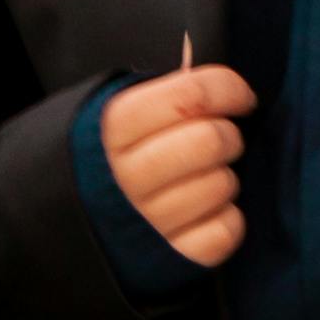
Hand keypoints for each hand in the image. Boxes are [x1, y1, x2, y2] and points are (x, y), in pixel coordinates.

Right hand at [102, 56, 255, 267]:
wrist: (78, 226)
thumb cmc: (118, 158)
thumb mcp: (125, 116)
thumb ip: (167, 92)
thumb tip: (205, 61)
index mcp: (114, 128)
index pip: (189, 95)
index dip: (228, 89)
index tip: (241, 98)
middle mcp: (126, 176)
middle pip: (211, 140)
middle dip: (227, 136)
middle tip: (219, 142)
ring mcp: (148, 222)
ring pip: (222, 185)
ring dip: (224, 180)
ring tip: (203, 180)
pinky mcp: (172, 258)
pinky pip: (226, 231)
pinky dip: (227, 220)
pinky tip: (206, 214)